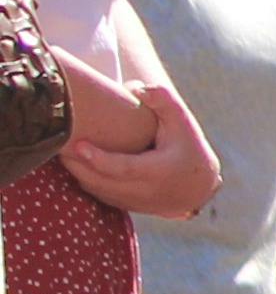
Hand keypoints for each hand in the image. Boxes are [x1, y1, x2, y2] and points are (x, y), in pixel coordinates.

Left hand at [62, 85, 215, 220]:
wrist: (199, 184)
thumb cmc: (187, 146)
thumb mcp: (182, 121)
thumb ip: (163, 100)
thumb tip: (134, 86)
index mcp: (160, 171)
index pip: (123, 168)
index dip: (98, 158)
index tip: (76, 144)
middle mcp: (147, 191)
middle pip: (102, 181)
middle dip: (76, 164)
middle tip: (57, 142)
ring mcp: (136, 202)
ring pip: (97, 189)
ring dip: (77, 172)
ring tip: (61, 151)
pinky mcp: (127, 206)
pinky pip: (99, 194)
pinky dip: (84, 179)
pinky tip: (75, 163)